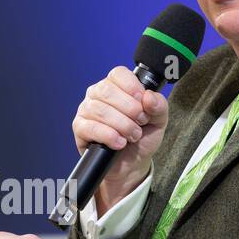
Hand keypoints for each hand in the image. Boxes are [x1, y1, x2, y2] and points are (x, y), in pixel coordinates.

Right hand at [72, 65, 169, 205]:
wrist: (131, 165)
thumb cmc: (141, 139)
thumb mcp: (158, 121)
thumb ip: (159, 106)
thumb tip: (149, 96)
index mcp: (116, 86)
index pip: (118, 74)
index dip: (132, 87)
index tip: (142, 103)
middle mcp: (98, 94)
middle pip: (107, 90)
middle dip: (129, 109)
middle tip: (140, 123)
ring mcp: (86, 110)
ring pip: (100, 110)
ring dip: (122, 125)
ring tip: (132, 136)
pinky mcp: (79, 128)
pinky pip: (90, 127)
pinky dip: (109, 136)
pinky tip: (119, 143)